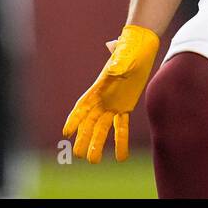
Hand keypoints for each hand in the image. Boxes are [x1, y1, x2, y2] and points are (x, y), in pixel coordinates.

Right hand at [62, 24, 159, 162]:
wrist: (140, 46)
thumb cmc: (130, 47)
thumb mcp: (125, 54)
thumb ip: (118, 61)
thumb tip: (113, 65)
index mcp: (99, 86)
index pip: (82, 106)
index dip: (74, 119)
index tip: (66, 133)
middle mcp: (102, 98)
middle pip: (89, 121)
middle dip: (83, 138)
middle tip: (77, 155)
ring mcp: (112, 103)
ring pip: (102, 127)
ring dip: (97, 143)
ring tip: (93, 161)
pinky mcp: (125, 106)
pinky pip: (121, 126)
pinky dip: (120, 141)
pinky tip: (120, 157)